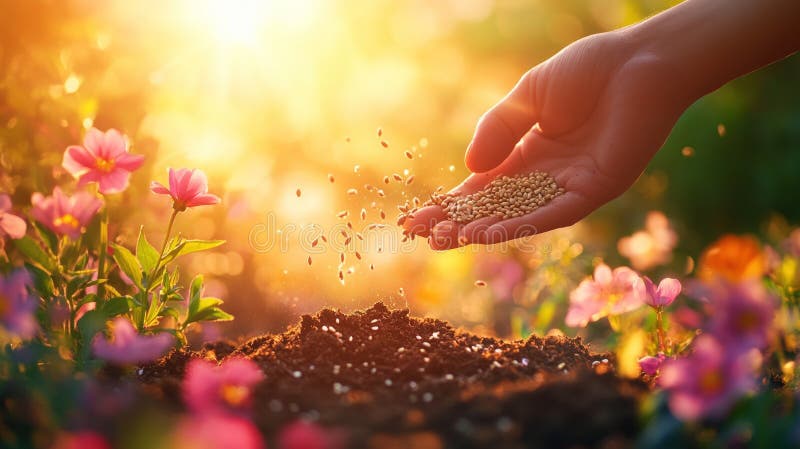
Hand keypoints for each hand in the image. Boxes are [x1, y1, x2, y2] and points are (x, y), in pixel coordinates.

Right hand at [405, 31, 691, 249]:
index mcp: (529, 153)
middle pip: (495, 207)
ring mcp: (571, 185)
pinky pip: (554, 213)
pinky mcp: (596, 189)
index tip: (417, 218)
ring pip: (520, 216)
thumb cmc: (587, 71)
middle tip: (424, 238)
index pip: (483, 186)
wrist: (640, 61)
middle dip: (459, 223)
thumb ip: (497, 129)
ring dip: (484, 230)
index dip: (451, 203)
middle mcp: (547, 176)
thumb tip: (469, 167)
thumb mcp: (526, 95)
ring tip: (447, 241)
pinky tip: (490, 233)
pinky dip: (522, 224)